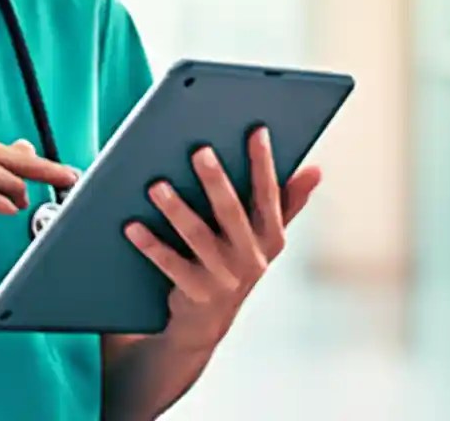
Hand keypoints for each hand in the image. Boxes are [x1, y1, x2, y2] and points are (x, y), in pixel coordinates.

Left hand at [123, 126, 322, 350]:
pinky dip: (151, 245)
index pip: (269, 195)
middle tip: (199, 150)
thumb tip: (317, 169)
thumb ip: (287, 201)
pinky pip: (170, 265)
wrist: (206, 319)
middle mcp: (252, 258)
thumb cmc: (234, 259)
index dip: (264, 163)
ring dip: (177, 210)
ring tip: (156, 185)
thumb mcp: (264, 234)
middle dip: (216, 181)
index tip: (257, 130)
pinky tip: (131, 224)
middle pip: (231, 213)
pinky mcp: (195, 293)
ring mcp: (224, 278)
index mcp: (271, 237)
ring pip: (197, 237)